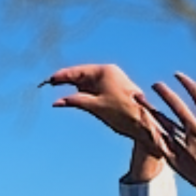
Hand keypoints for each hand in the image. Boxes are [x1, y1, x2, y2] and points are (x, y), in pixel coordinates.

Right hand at [41, 64, 173, 163]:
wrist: (146, 124)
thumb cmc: (122, 113)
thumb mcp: (94, 106)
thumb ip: (74, 101)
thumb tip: (57, 102)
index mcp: (104, 72)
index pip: (77, 71)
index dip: (62, 76)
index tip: (49, 80)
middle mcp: (110, 73)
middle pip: (83, 74)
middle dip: (68, 80)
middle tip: (51, 84)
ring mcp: (114, 81)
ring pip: (89, 82)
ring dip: (76, 88)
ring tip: (63, 94)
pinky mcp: (117, 90)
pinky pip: (96, 88)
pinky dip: (85, 93)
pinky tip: (77, 98)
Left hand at [144, 72, 195, 195]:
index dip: (188, 84)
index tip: (178, 75)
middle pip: (178, 108)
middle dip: (165, 94)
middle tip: (155, 84)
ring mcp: (185, 149)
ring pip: (164, 124)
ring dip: (151, 110)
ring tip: (138, 99)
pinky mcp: (176, 161)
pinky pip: (159, 144)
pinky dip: (150, 132)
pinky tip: (140, 123)